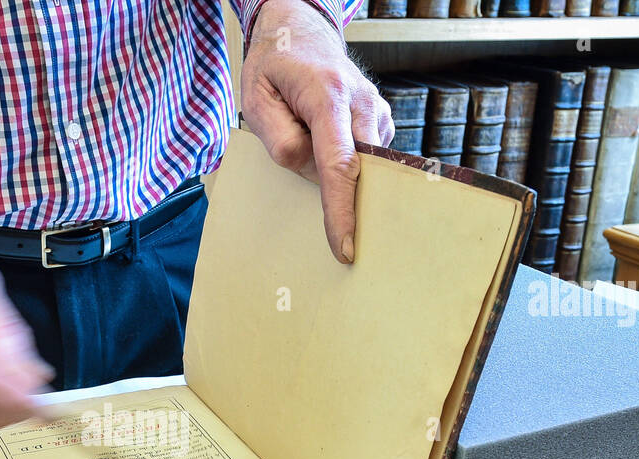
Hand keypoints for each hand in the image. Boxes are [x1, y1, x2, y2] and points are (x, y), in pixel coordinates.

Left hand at [240, 0, 393, 262]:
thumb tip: (311, 171)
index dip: (342, 212)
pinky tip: (323, 141)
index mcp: (328, 96)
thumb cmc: (273, 67)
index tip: (345, 247)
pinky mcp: (381, 121)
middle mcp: (361, 102)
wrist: (299, 32)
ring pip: (363, 167)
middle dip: (344, 197)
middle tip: (328, 215)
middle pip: (361, 171)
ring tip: (306, 137)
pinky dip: (342, 163)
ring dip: (335, 172)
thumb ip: (280, 140)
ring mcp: (377, 110)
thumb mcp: (256, 100)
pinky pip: (364, 159)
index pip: (339, 166)